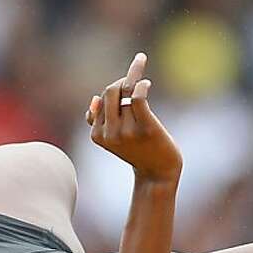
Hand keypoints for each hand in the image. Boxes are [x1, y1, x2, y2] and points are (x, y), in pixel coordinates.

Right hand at [85, 53, 180, 182]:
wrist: (158, 173)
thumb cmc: (137, 152)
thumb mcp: (113, 139)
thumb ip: (98, 122)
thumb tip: (94, 99)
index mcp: (98, 136)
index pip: (100, 99)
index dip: (114, 89)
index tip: (126, 85)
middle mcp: (110, 134)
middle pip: (110, 92)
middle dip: (122, 81)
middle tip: (134, 80)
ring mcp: (127, 132)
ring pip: (126, 92)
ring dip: (135, 79)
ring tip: (143, 80)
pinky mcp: (146, 128)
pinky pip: (138, 97)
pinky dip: (141, 85)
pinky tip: (146, 83)